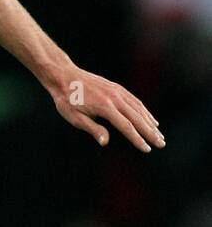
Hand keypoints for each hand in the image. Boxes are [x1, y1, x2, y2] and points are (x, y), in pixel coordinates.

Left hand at [48, 67, 163, 152]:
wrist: (64, 76)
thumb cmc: (67, 100)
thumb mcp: (75, 117)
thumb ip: (92, 129)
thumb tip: (105, 142)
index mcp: (105, 107)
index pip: (126, 126)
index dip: (137, 139)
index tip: (147, 149)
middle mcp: (115, 98)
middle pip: (137, 118)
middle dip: (150, 132)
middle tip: (161, 144)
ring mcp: (117, 91)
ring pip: (138, 109)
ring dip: (150, 122)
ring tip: (159, 134)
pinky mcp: (117, 88)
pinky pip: (134, 101)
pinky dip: (144, 111)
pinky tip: (150, 119)